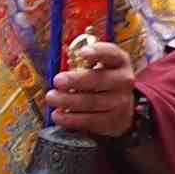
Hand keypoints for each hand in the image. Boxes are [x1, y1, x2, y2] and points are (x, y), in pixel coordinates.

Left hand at [44, 33, 138, 147]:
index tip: (82, 53)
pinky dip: (70, 119)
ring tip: (51, 97)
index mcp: (119, 62)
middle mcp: (123, 81)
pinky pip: (88, 120)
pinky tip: (58, 115)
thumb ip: (83, 63)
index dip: (97, 52)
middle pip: (99, 80)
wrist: (121, 107)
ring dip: (67, 100)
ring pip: (91, 102)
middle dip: (76, 80)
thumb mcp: (101, 66)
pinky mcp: (112, 121)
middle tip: (57, 81)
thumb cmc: (102, 80)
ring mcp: (120, 102)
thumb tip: (60, 69)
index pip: (111, 53)